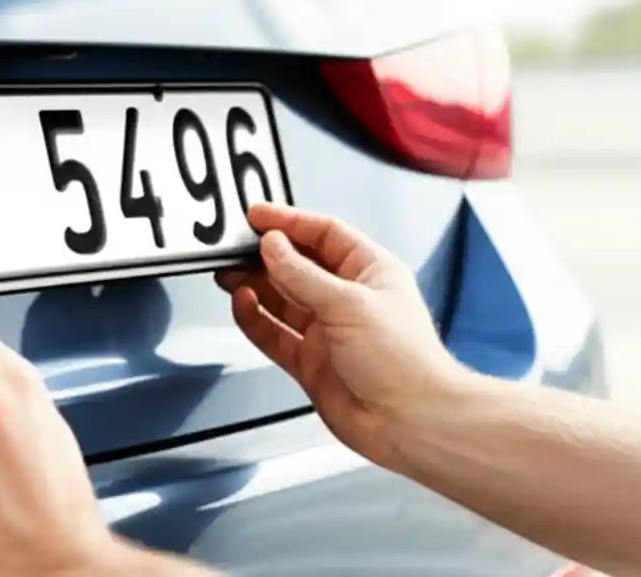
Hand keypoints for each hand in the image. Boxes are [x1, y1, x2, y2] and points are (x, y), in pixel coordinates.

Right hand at [216, 203, 472, 470]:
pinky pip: (274, 333)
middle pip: (298, 265)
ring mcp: (328, 331)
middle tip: (236, 246)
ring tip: (228, 273)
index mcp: (370, 272)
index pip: (324, 234)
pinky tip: (242, 304)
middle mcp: (348, 299)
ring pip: (281, 299)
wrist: (411, 423)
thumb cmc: (406, 362)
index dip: (290, 222)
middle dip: (266, 255)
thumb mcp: (350, 304)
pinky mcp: (311, 362)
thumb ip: (303, 275)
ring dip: (255, 285)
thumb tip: (273, 247)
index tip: (258, 216)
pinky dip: (255, 319)